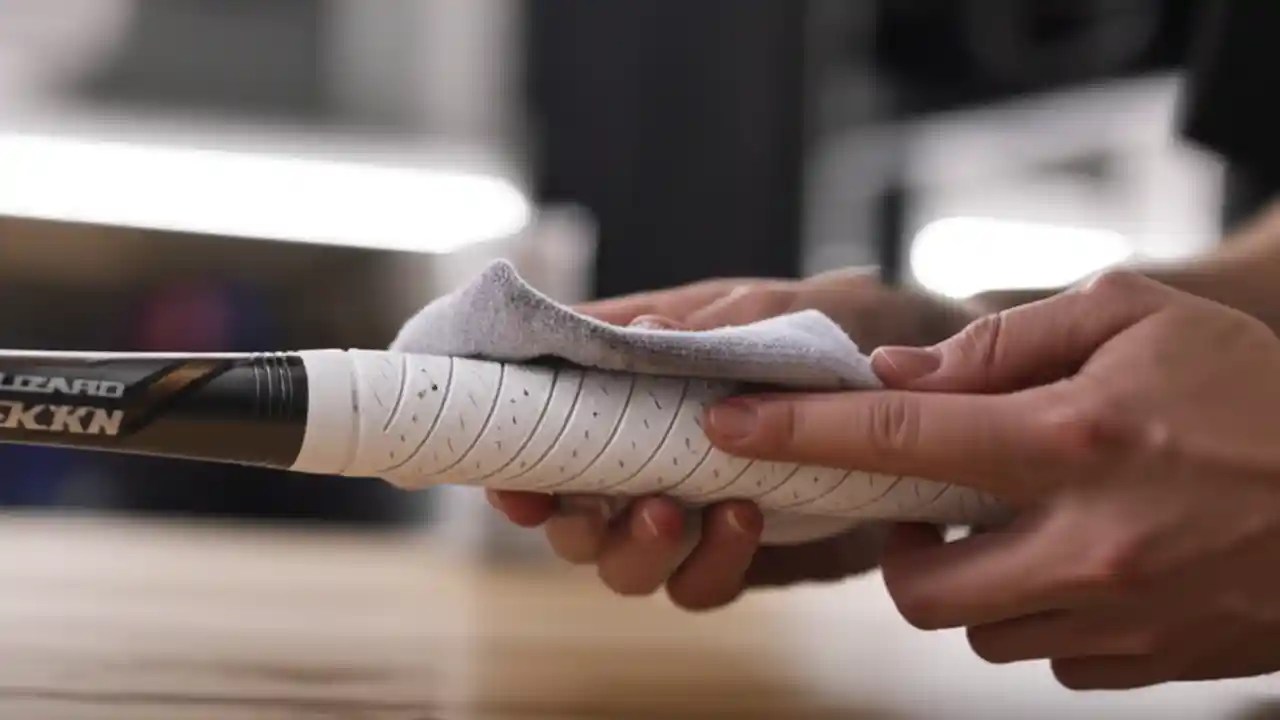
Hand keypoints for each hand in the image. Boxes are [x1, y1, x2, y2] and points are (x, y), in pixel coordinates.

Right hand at [489, 269, 978, 608]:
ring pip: (623, 559)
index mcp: (641, 381)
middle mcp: (656, 448)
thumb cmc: (860, 324)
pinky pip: (699, 584)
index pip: (551, 421)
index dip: (517, 453)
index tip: (507, 473)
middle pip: (570, 509)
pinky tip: (743, 522)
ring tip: (676, 513)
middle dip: (568, 518)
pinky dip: (708, 566)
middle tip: (591, 504)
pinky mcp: (743, 549)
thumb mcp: (782, 306)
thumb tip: (639, 334)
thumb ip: (709, 327)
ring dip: (633, 547)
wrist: (953, 387)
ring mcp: (697, 503)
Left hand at [703, 271, 1279, 687]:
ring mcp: (1117, 619)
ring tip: (1022, 523)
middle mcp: (1084, 545)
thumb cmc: (1253, 388)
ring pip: (976, 629)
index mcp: (1072, 442)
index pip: (898, 439)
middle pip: (914, 582)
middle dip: (901, 546)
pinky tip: (1084, 562)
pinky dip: (1038, 612)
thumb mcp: (1137, 317)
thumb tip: (906, 373)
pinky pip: (1045, 656)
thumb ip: (1011, 343)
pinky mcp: (1148, 665)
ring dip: (972, 578)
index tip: (727, 426)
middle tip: (933, 500)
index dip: (798, 433)